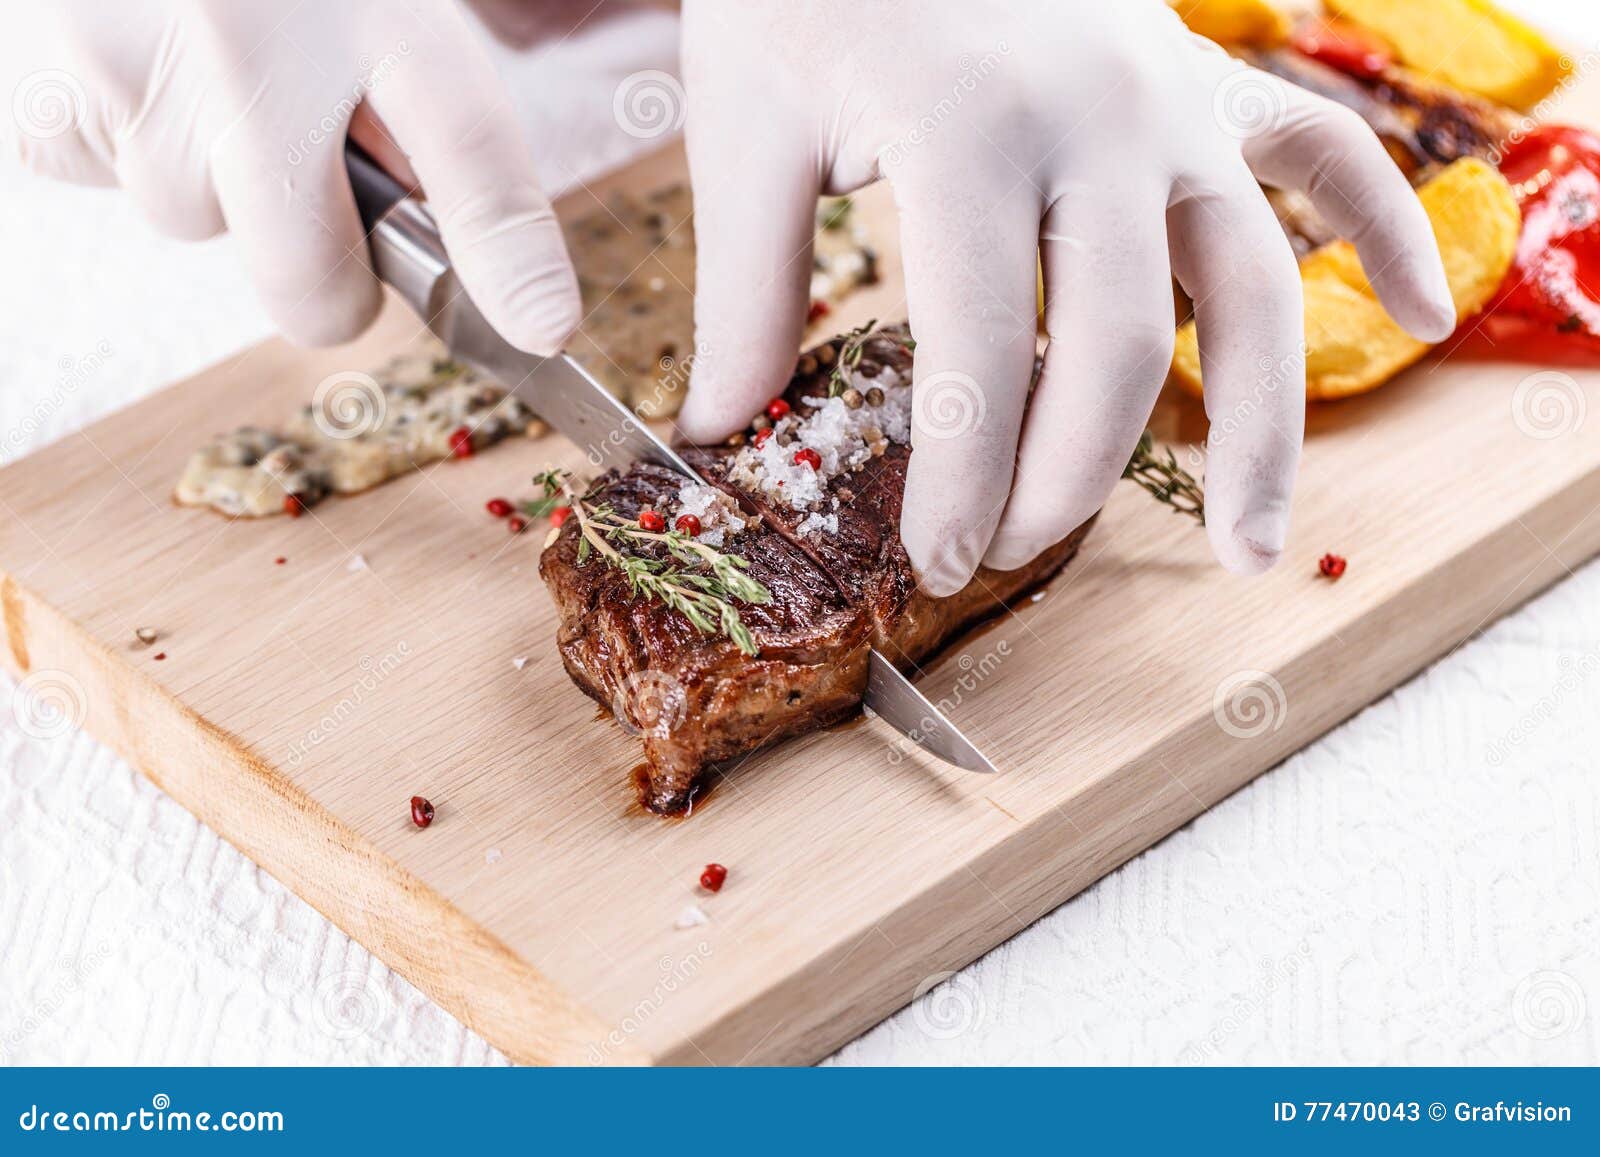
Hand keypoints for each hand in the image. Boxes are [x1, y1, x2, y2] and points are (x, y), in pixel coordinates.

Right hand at [1, 0, 579, 352]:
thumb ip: (415, 108)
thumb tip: (435, 243)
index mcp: (379, 6)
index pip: (468, 149)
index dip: (509, 254)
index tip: (543, 329)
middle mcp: (259, 41)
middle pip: (311, 279)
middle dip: (326, 284)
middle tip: (314, 203)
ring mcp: (142, 67)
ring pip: (194, 226)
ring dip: (207, 179)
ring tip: (202, 65)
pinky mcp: (50, 90)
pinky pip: (97, 180)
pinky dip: (114, 141)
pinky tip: (136, 60)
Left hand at [674, 0, 1454, 593]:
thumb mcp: (746, 132)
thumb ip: (743, 292)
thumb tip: (723, 430)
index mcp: (968, 133)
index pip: (978, 355)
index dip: (960, 479)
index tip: (936, 562)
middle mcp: (1097, 119)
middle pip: (1121, 347)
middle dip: (1067, 478)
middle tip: (1010, 554)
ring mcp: (1170, 97)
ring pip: (1250, 286)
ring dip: (1261, 429)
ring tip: (1250, 550)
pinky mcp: (1206, 79)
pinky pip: (1327, 152)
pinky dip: (1383, 230)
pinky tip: (1424, 316)